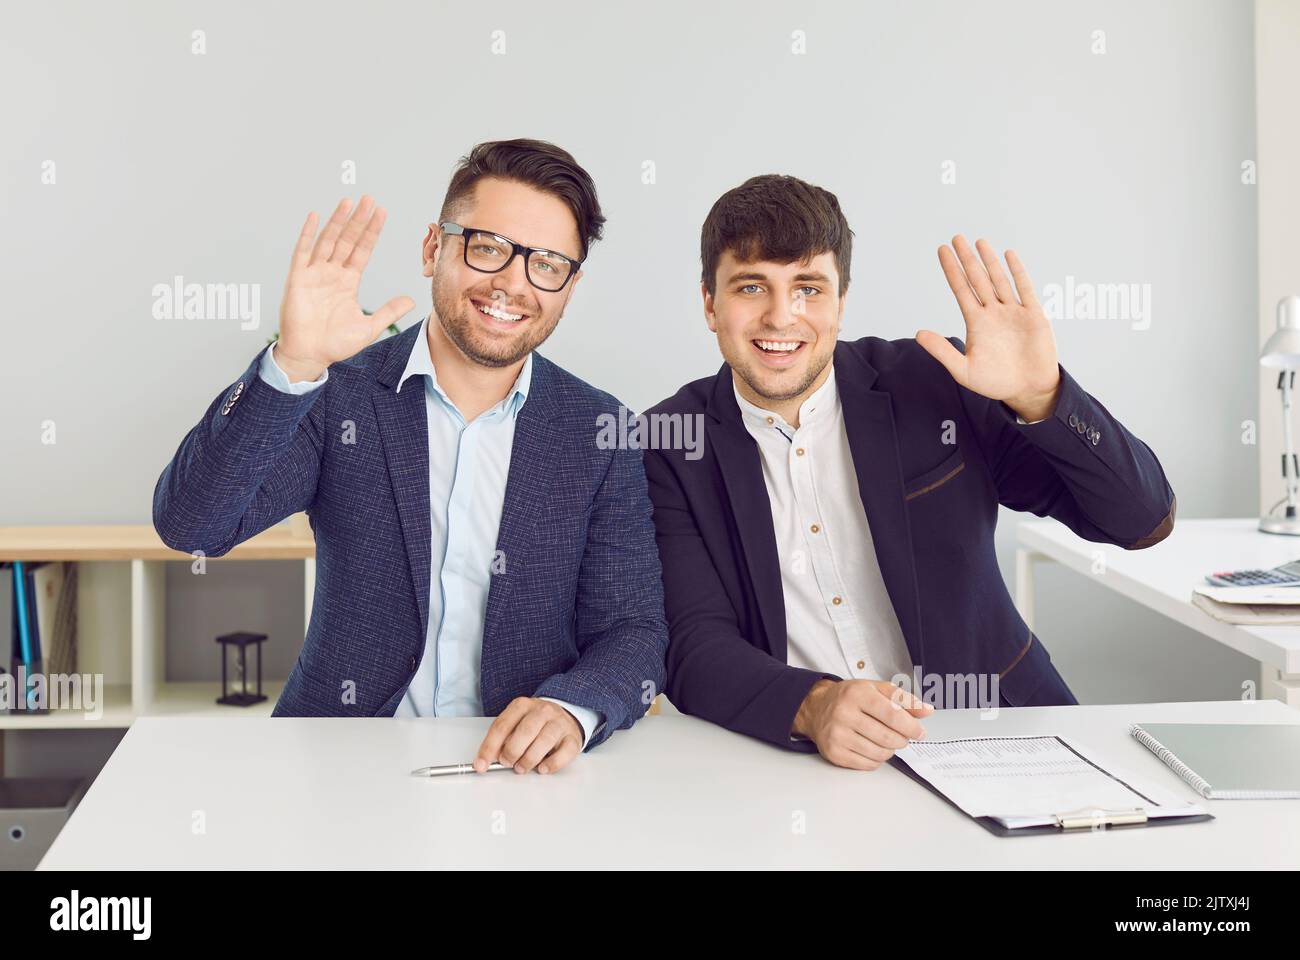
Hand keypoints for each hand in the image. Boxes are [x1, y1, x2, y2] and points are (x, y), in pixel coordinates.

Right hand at [276, 195, 415, 380]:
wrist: (310, 356)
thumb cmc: (335, 344)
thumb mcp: (369, 327)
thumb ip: (389, 312)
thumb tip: (411, 300)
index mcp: (347, 282)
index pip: (362, 250)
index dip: (371, 232)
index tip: (381, 213)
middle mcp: (332, 273)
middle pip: (347, 240)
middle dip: (359, 220)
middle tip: (369, 199)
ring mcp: (314, 274)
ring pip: (328, 241)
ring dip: (338, 221)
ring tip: (349, 202)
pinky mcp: (298, 279)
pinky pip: (303, 252)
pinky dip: (308, 234)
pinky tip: (316, 217)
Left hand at [474, 697, 583, 775]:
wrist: (563, 716)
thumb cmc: (535, 723)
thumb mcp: (516, 724)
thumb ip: (503, 738)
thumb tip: (488, 758)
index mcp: (522, 706)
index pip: (502, 726)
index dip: (489, 747)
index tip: (481, 764)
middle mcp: (542, 711)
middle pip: (525, 731)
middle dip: (512, 751)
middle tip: (507, 763)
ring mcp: (559, 723)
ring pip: (544, 741)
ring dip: (529, 759)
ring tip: (522, 767)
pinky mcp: (573, 738)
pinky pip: (564, 752)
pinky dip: (552, 764)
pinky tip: (543, 768)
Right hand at [792, 679, 933, 770]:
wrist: (816, 708)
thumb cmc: (849, 698)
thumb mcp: (875, 689)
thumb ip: (903, 699)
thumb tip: (927, 711)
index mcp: (857, 694)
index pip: (892, 714)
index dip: (911, 726)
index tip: (920, 732)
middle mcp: (844, 714)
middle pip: (888, 737)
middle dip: (902, 740)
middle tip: (902, 736)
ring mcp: (837, 735)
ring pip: (880, 753)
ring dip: (890, 750)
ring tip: (886, 741)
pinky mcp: (834, 753)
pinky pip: (868, 764)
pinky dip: (877, 759)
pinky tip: (872, 747)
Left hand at [917, 236, 1060, 422]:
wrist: (1027, 390)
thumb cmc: (995, 382)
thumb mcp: (963, 370)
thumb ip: (942, 350)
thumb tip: (918, 333)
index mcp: (976, 323)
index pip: (961, 290)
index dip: (952, 271)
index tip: (942, 251)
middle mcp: (993, 313)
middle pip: (977, 280)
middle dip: (967, 259)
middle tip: (956, 238)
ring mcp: (1013, 312)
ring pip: (999, 280)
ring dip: (989, 261)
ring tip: (978, 241)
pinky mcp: (1034, 315)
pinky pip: (1025, 289)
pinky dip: (1017, 272)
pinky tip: (1008, 255)